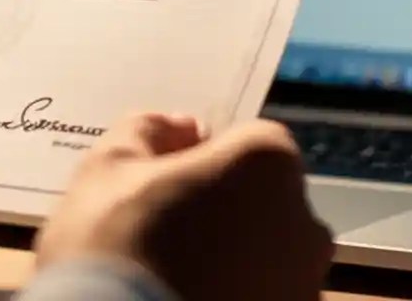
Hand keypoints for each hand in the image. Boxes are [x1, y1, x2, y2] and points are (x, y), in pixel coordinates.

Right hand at [35, 114, 333, 300]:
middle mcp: (304, 222)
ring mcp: (304, 283)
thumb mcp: (107, 167)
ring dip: (228, 255)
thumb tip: (176, 127)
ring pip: (263, 255)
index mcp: (267, 163)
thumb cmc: (115, 244)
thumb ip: (147, 130)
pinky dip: (232, 291)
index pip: (241, 141)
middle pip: (259, 199)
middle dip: (220, 207)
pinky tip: (183, 295)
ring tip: (168, 271)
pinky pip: (260, 293)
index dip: (199, 155)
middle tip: (161, 227)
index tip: (161, 178)